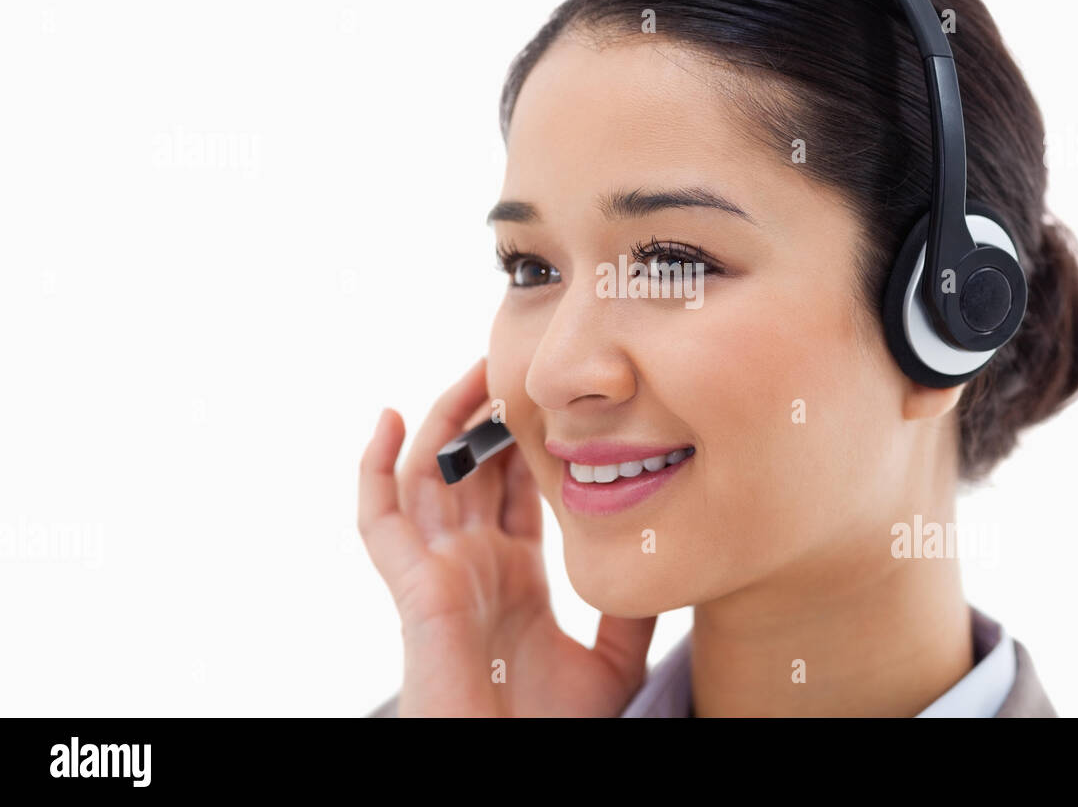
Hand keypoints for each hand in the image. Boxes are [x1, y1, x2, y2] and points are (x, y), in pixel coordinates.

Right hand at [357, 356, 657, 715]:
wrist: (509, 763)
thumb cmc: (552, 730)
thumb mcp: (611, 659)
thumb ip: (628, 608)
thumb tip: (654, 558)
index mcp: (512, 573)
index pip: (512, 488)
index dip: (525, 441)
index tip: (548, 396)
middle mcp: (470, 561)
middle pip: (471, 467)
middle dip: (487, 415)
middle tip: (515, 363)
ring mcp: (438, 569)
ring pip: (429, 474)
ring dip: (445, 419)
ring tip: (473, 369)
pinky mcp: (413, 585)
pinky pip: (379, 518)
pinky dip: (374, 467)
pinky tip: (387, 418)